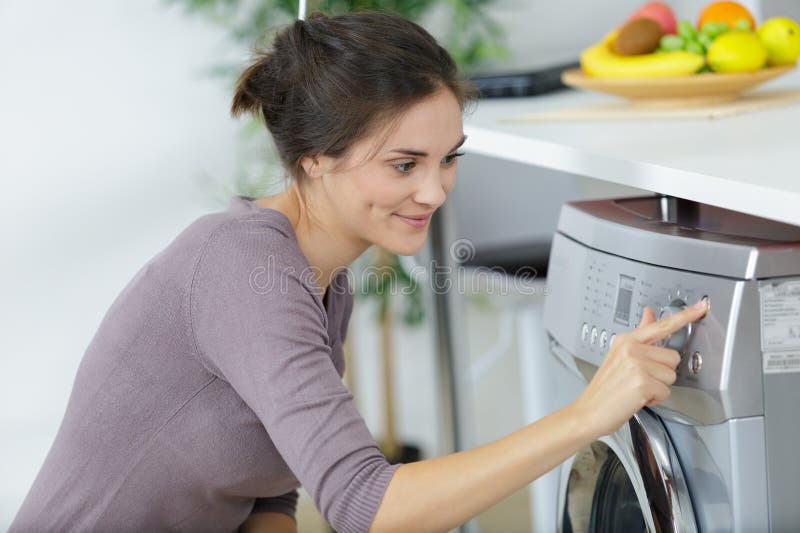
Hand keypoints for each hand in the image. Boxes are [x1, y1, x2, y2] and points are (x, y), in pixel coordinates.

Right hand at [570, 298, 707, 438]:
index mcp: (626, 340)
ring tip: (637, 389)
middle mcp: (631, 348)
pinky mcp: (642, 382)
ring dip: (658, 387)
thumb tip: (649, 314)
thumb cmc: (605, 388)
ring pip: (671, 375)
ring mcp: (636, 364)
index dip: (685, 315)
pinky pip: (665, 392)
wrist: (589, 411)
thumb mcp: (619, 355)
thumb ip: (639, 334)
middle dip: (662, 373)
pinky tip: (638, 398)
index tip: (701, 306)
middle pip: (673, 357)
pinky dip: (655, 399)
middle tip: (641, 379)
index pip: (661, 325)